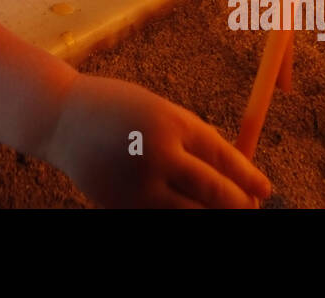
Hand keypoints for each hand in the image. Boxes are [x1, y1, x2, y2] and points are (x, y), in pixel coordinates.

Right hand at [43, 74, 271, 207]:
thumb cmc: (116, 108)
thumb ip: (190, 135)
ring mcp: (139, 184)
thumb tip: (230, 166)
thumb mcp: (157, 109)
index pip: (222, 156)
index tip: (264, 190)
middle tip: (251, 209)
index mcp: (171, 122)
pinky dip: (178, 216)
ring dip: (211, 216)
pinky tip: (188, 212)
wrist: (60, 119)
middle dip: (238, 204)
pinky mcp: (122, 204)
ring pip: (190, 213)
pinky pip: (160, 216)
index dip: (247, 176)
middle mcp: (159, 154)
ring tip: (225, 214)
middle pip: (213, 191)